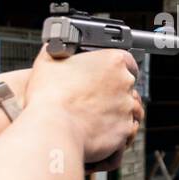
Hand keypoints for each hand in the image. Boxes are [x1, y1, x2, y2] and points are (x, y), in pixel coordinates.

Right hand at [23, 45, 144, 165]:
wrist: (53, 130)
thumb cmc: (50, 98)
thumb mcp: (47, 62)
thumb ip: (55, 51)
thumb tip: (53, 48)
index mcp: (112, 61)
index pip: (127, 60)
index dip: (117, 68)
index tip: (110, 73)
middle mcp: (124, 82)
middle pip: (129, 84)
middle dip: (116, 91)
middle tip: (98, 97)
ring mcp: (126, 107)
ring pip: (130, 108)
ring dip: (119, 111)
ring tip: (100, 116)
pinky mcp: (124, 130)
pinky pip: (127, 130)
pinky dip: (117, 131)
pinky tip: (103, 131)